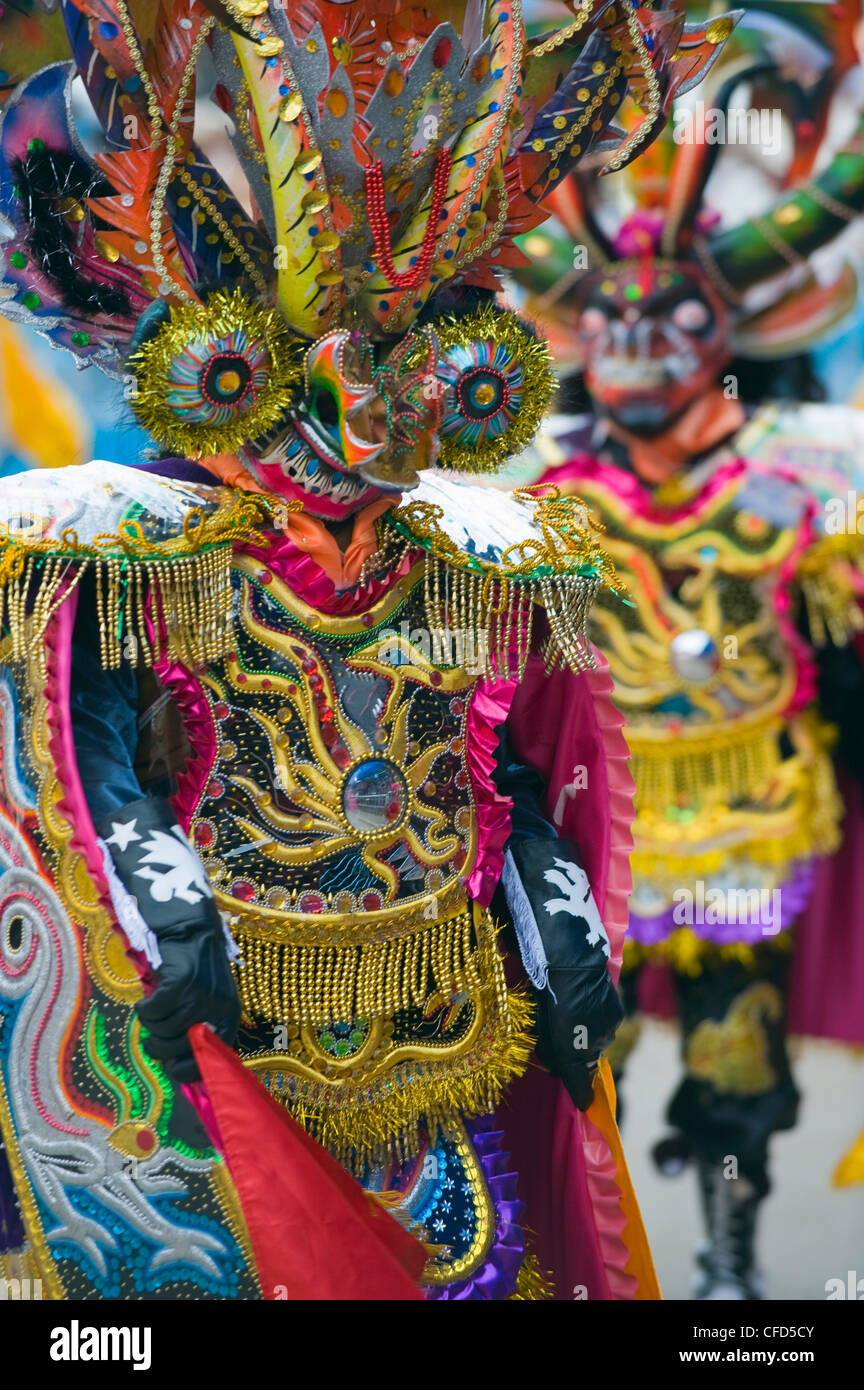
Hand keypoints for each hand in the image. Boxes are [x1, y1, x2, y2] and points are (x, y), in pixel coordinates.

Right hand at [136, 921, 241, 1082]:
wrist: (190, 929)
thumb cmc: (197, 971)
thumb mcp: (209, 1002)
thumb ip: (199, 1030)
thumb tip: (177, 1066)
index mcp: (229, 1017)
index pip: (212, 1057)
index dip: (189, 1069)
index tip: (172, 1068)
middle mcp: (217, 1008)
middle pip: (178, 1047)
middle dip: (159, 1046)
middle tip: (153, 1036)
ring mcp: (199, 995)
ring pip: (162, 1030)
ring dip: (150, 1025)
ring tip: (152, 1012)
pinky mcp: (179, 982)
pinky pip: (152, 1011)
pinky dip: (144, 1010)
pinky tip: (145, 1003)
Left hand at [534, 962, 622, 1110]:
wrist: (570, 962)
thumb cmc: (547, 996)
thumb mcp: (543, 1026)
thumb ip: (551, 1052)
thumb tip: (556, 1067)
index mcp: (574, 1052)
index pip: (581, 1083)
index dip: (581, 1094)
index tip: (584, 1104)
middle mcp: (596, 1045)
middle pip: (587, 1059)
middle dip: (576, 1056)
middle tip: (561, 1042)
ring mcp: (609, 1028)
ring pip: (597, 1041)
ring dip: (587, 1036)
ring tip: (573, 1017)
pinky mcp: (617, 1012)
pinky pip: (606, 1023)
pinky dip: (597, 1019)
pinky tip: (586, 1004)